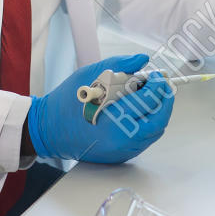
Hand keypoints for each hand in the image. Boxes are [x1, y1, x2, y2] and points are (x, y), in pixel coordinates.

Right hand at [26, 53, 174, 163]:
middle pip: (159, 119)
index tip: (156, 75)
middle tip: (161, 85)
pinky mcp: (122, 155)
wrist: (49, 129)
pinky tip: (138, 110)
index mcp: (114, 117)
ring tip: (150, 96)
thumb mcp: (91, 74)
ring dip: (158, 112)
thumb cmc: (67, 101)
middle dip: (165, 99)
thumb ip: (120, 64)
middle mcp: (121, 138)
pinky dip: (147, 123)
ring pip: (154, 131)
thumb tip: (143, 60)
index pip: (149, 101)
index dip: (158, 85)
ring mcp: (123, 150)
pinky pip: (144, 139)